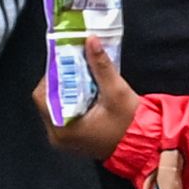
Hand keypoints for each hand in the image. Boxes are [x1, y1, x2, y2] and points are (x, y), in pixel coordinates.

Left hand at [32, 40, 138, 159]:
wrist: (144, 147)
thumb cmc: (131, 126)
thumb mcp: (117, 92)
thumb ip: (101, 66)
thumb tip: (90, 41)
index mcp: (63, 128)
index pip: (44, 94)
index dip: (54, 74)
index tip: (67, 61)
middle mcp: (58, 135)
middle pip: (47, 99)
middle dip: (61, 80)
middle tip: (76, 67)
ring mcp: (63, 138)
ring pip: (54, 105)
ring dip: (66, 89)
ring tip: (83, 78)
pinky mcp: (71, 137)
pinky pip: (62, 113)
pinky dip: (71, 100)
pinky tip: (86, 91)